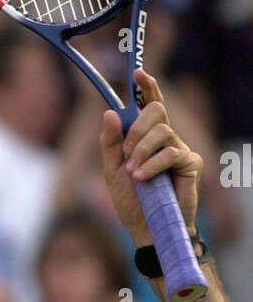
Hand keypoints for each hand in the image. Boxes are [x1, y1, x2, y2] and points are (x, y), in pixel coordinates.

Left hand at [99, 70, 201, 244]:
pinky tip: (143, 179)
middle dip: (137, 129)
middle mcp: (166, 139)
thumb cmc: (131, 201)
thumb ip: (110, 143)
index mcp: (147, 137)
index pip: (150, 105)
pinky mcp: (191, 163)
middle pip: (157, 111)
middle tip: (126, 153)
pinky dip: (152, 165)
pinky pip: (171, 152)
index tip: (137, 73)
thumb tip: (110, 112)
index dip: (147, 87)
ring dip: (142, 151)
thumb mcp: (112, 170)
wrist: (146, 228)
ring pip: (162, 131)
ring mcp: (180, 149)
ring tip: (134, 174)